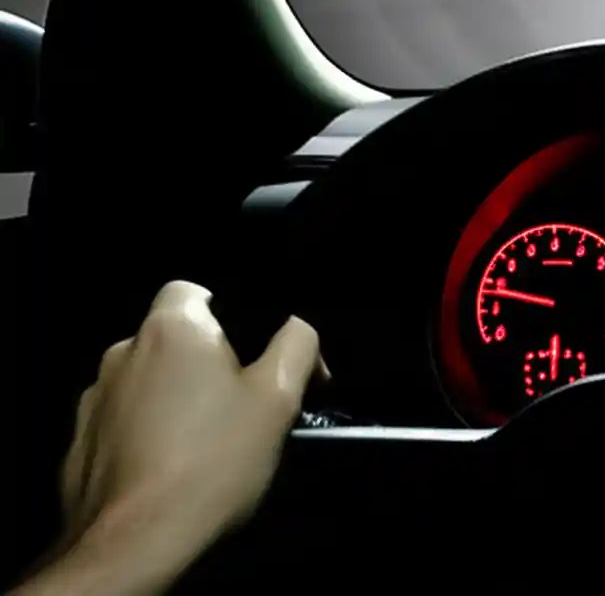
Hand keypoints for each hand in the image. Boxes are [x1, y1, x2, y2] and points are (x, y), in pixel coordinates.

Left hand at [15, 281, 324, 594]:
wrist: (135, 542)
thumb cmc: (213, 461)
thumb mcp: (278, 401)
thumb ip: (296, 347)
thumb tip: (299, 326)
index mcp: (172, 329)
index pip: (190, 290)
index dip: (224, 313)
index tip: (249, 354)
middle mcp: (122, 353)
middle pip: (171, 341)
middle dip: (204, 365)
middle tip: (241, 408)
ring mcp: (93, 400)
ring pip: (145, 384)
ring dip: (172, 401)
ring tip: (205, 446)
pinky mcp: (78, 444)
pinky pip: (121, 425)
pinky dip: (145, 436)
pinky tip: (170, 471)